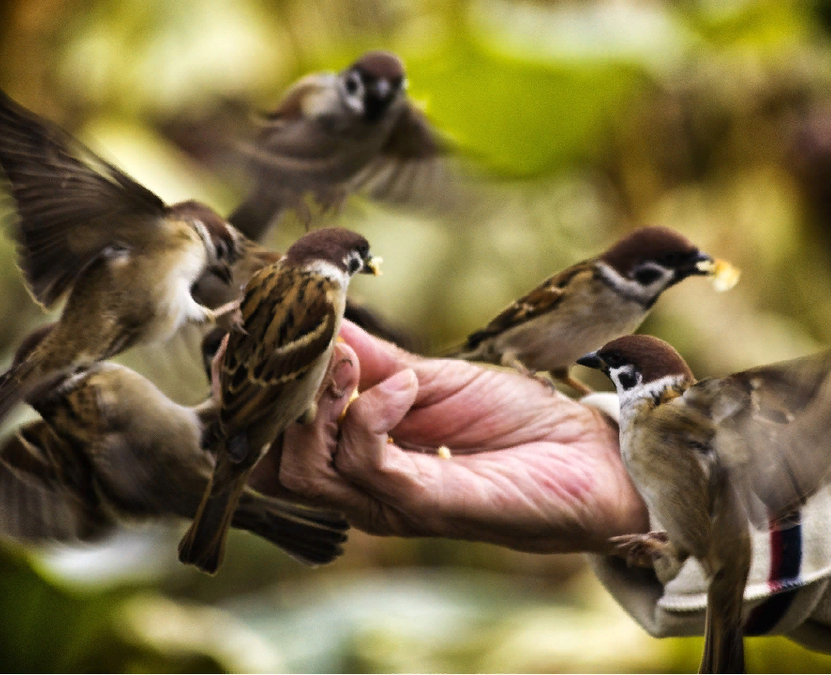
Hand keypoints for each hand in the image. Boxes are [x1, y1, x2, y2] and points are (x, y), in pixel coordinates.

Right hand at [264, 321, 649, 554]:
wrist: (586, 456)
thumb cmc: (514, 420)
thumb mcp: (431, 377)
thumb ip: (372, 360)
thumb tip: (319, 320)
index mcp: (355, 453)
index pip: (270, 437)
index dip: (247, 390)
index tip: (243, 334)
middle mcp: (359, 485)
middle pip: (270, 460)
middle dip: (273, 397)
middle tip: (304, 346)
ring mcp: (387, 500)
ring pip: (304, 468)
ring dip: (319, 403)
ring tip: (358, 364)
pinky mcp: (422, 505)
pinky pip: (367, 463)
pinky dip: (373, 414)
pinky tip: (405, 388)